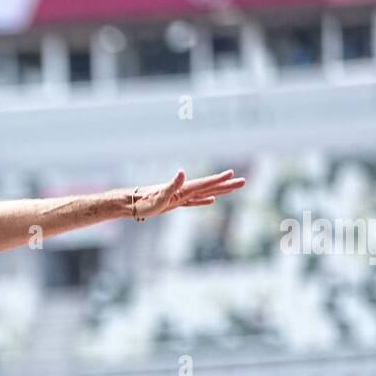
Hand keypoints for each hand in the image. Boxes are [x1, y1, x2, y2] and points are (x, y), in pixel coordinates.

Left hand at [131, 169, 245, 220]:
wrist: (132, 204)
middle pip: (210, 187)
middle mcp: (184, 191)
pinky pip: (194, 201)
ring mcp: (181, 196)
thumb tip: (182, 171)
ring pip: (205, 193)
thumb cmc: (145, 202)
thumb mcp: (160, 195)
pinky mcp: (176, 203)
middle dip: (226, 185)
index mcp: (183, 189)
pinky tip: (211, 200)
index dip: (219, 180)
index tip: (233, 174)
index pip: (205, 184)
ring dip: (219, 191)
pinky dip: (204, 200)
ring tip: (233, 187)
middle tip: (243, 181)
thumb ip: (172, 184)